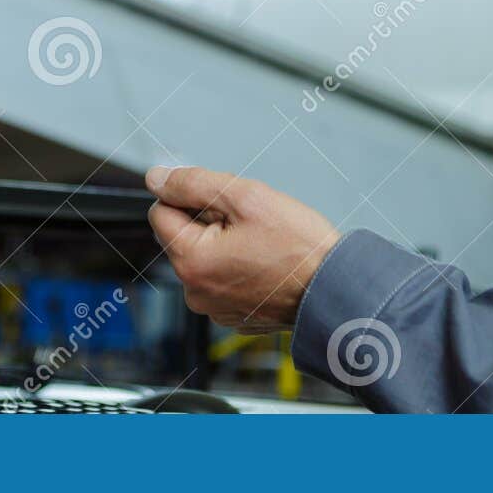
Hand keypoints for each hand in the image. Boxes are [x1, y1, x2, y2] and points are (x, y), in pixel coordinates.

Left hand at [146, 166, 340, 333]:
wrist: (335, 289)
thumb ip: (194, 183)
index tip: (224, 202)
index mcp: (191, 263)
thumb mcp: (245, 197)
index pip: (160, 212)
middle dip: (209, 220)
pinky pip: (222, 278)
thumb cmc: (299, 248)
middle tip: (249, 222)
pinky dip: (238, 265)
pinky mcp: (233, 314)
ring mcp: (214, 307)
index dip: (190, 197)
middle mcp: (196, 292)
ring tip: (261, 243)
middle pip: (182, 236)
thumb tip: (157, 178)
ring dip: (224, 242)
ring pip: (204, 256)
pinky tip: (265, 262)